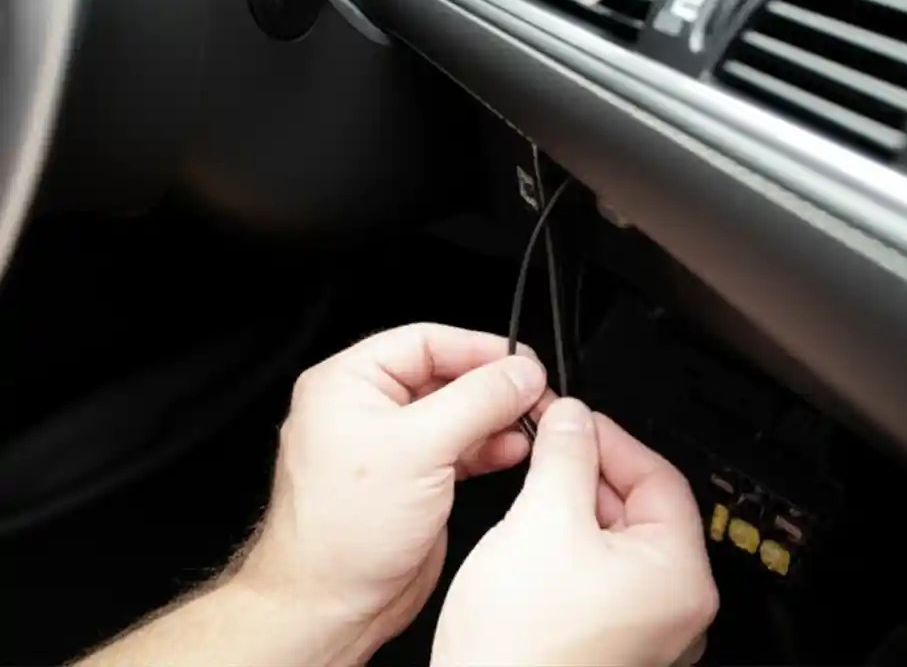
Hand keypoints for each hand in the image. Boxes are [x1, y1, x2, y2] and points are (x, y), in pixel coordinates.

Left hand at [234, 324, 547, 663]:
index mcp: (348, 383)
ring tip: (533, 423)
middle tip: (535, 394)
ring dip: (498, 418)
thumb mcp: (419, 448)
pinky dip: (490, 447)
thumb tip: (519, 373)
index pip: (425, 341)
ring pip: (458, 413)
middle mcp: (367, 409)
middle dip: (495, 386)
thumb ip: (477, 401)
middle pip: (447, 375)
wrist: (331, 605)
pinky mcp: (414, 480)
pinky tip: (515, 450)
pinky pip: (460, 448)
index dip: (479, 348)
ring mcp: (392, 446)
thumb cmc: (341, 532)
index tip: (522, 362)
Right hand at [432, 398, 719, 665]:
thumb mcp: (541, 521)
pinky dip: (570, 549)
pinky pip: (599, 579)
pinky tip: (532, 541)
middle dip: (589, 473)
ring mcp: (645, 633)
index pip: (660, 476)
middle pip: (640, 510)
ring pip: (615, 544)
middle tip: (546, 444)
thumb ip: (564, 456)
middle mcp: (675, 609)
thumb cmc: (518, 649)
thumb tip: (573, 419)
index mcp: (680, 577)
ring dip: (575, 509)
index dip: (610, 437)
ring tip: (533, 490)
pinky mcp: (609, 646)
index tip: (573, 418)